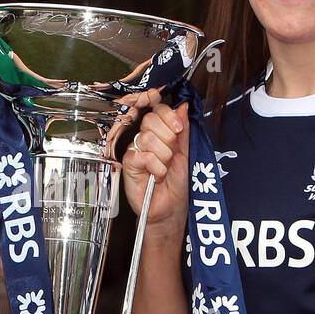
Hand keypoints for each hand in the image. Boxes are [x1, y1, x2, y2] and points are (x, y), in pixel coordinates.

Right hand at [117, 91, 188, 241]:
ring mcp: (134, 150)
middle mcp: (144, 139)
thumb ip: (183, 129)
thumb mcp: (185, 151)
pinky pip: (143, 156)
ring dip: (164, 156)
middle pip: (151, 120)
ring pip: (148, 138)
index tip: (178, 129)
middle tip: (171, 155)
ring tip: (164, 168)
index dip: (169, 117)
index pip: (158, 110)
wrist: (171, 207)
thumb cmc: (176, 183)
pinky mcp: (129, 164)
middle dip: (168, 139)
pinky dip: (156, 167)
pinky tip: (157, 175)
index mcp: (158, 132)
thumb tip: (182, 106)